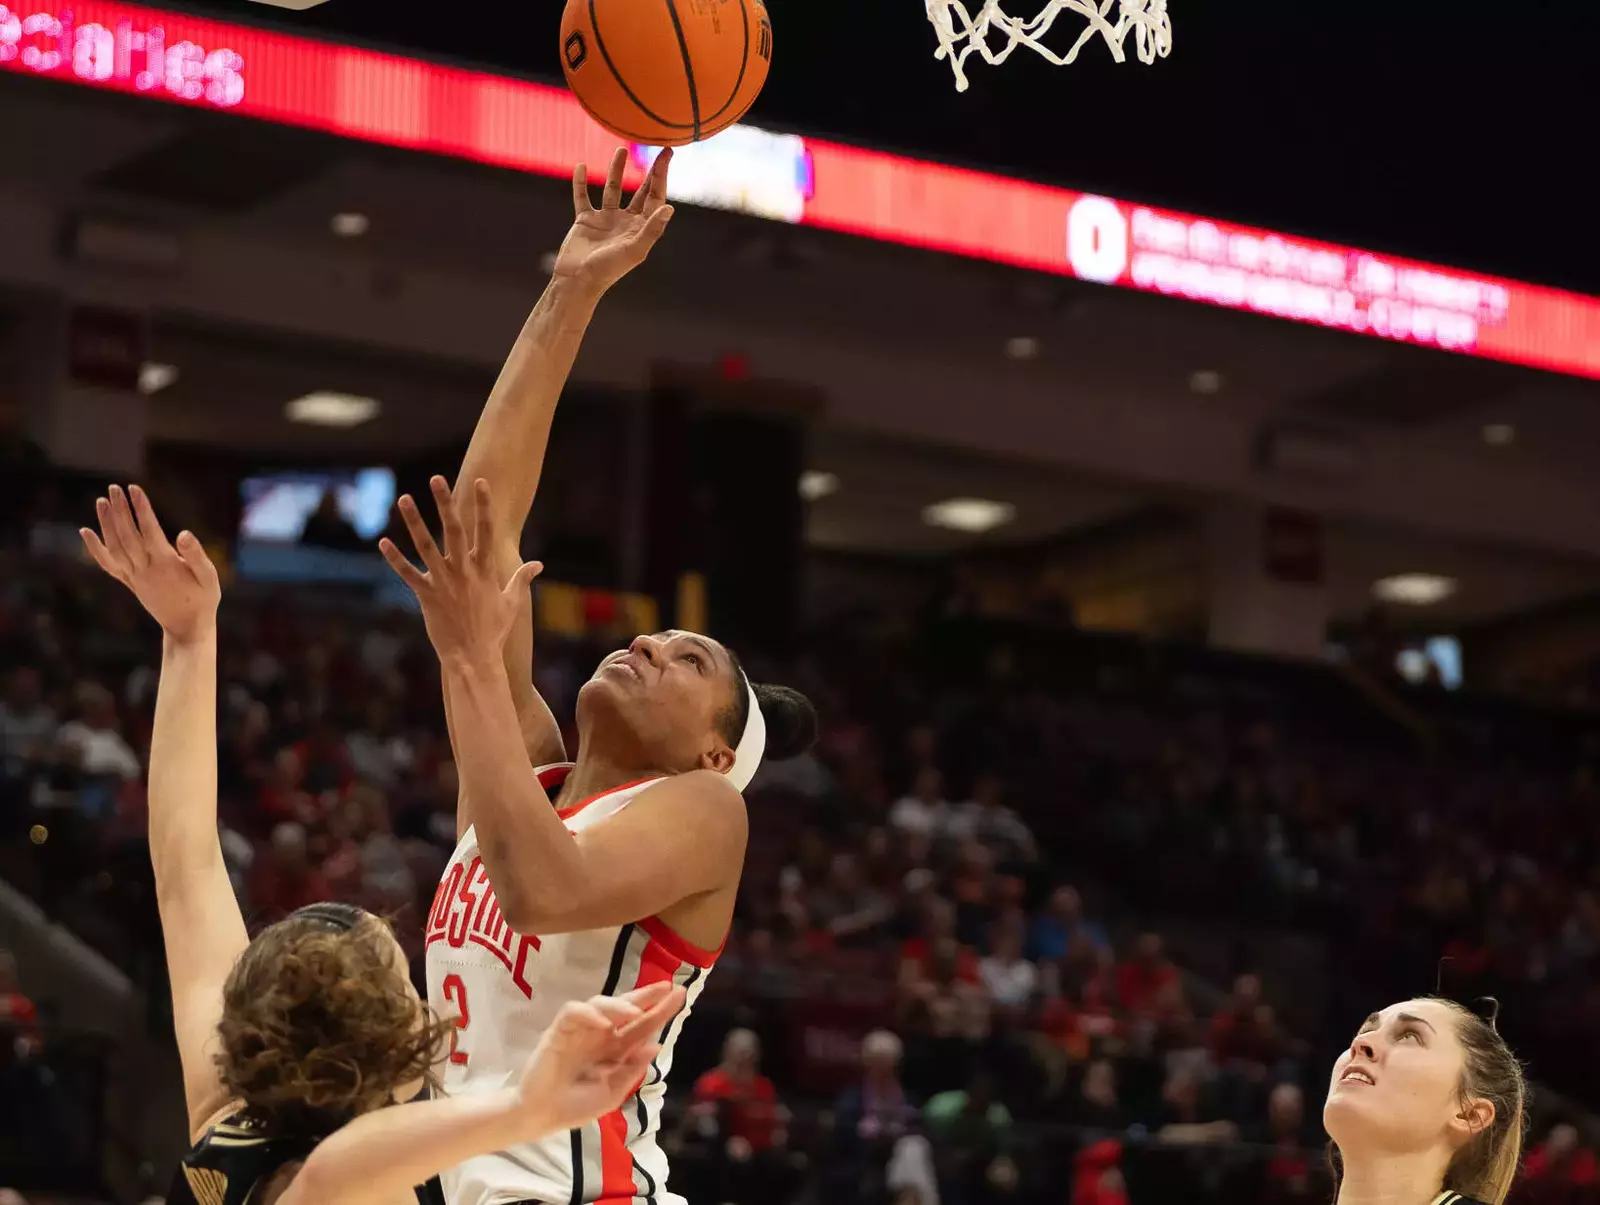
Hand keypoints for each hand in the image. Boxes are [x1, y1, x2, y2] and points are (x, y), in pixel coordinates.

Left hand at [80, 485, 218, 644]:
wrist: (186, 627)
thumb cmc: (203, 599)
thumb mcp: (209, 578)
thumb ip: (196, 555)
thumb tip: (183, 533)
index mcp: (166, 565)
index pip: (149, 531)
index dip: (142, 509)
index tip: (134, 489)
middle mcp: (146, 570)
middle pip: (127, 535)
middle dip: (120, 510)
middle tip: (114, 488)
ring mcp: (134, 577)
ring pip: (114, 547)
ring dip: (106, 523)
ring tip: (102, 501)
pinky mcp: (130, 582)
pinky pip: (108, 564)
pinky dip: (95, 548)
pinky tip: (86, 531)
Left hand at [379, 477, 542, 662]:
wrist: (475, 658)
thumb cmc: (495, 632)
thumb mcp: (512, 603)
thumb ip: (522, 579)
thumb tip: (539, 564)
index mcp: (485, 570)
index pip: (486, 530)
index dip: (483, 505)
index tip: (480, 482)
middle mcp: (464, 571)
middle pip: (453, 529)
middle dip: (445, 502)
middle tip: (437, 478)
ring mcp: (444, 582)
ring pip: (426, 546)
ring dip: (414, 521)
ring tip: (403, 498)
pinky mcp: (426, 596)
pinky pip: (407, 573)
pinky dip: (395, 558)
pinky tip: (383, 542)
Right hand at [513, 982, 685, 1135]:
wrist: (543, 1116)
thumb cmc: (577, 1107)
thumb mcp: (612, 1093)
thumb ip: (632, 1071)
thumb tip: (655, 1047)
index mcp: (617, 1050)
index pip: (642, 1026)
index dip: (660, 1012)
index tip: (680, 996)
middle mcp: (602, 1035)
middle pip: (626, 1008)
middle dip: (647, 995)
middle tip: (667, 987)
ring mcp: (581, 1031)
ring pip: (601, 1003)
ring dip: (620, 1004)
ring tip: (636, 1012)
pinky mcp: (559, 1031)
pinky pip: (573, 1013)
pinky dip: (589, 1014)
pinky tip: (603, 1023)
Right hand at [553, 147, 673, 290]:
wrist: (577, 281)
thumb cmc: (608, 269)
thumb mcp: (634, 249)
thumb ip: (652, 229)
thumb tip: (669, 208)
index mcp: (640, 229)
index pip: (655, 198)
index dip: (661, 177)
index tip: (666, 155)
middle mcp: (626, 222)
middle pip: (641, 192)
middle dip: (650, 172)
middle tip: (659, 151)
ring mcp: (605, 220)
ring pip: (612, 189)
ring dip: (616, 170)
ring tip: (621, 150)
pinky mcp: (585, 220)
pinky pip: (583, 197)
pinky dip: (580, 182)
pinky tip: (581, 166)